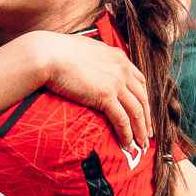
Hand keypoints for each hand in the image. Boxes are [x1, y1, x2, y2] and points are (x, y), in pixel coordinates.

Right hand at [22, 30, 149, 154]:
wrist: (48, 54)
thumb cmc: (59, 52)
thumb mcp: (86, 50)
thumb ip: (97, 60)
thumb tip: (94, 66)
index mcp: (119, 57)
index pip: (140, 81)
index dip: (144, 99)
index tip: (144, 112)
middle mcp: (122, 69)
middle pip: (143, 98)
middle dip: (147, 119)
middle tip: (147, 134)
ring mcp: (116, 82)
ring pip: (137, 111)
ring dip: (140, 130)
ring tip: (140, 145)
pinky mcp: (105, 95)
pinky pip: (122, 119)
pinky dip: (127, 134)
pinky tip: (127, 144)